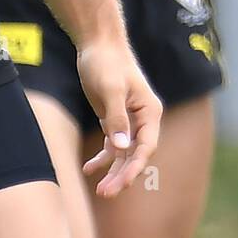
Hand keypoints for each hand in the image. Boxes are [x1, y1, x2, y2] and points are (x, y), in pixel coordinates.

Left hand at [77, 40, 161, 196]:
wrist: (96, 44)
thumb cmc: (106, 62)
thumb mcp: (110, 89)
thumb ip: (117, 118)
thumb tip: (122, 147)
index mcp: (149, 112)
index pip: (146, 147)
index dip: (135, 167)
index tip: (121, 183)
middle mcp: (143, 120)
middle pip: (135, 155)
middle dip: (122, 175)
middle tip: (106, 193)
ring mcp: (128, 121)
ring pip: (124, 154)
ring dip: (113, 171)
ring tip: (100, 191)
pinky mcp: (114, 120)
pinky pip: (111, 145)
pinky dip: (102, 158)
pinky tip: (89, 168)